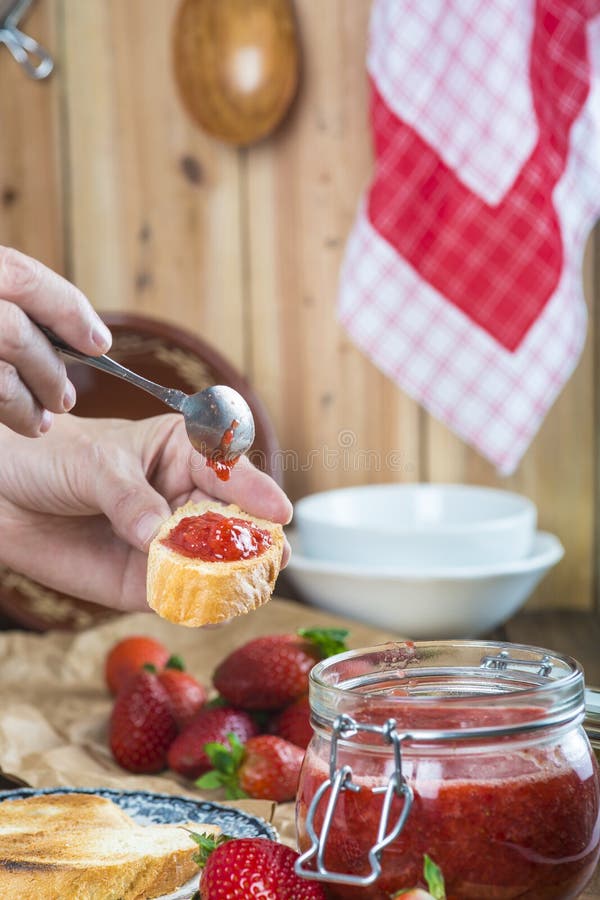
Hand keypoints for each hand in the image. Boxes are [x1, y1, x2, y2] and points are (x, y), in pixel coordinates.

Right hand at [0, 247, 111, 435]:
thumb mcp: (4, 304)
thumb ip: (27, 311)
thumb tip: (92, 341)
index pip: (21, 277)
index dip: (66, 310)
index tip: (99, 345)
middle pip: (11, 329)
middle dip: (48, 366)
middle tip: (66, 399)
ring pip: (2, 368)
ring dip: (35, 395)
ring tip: (48, 415)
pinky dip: (15, 411)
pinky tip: (29, 423)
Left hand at [0, 414, 291, 611]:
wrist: (4, 494)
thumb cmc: (54, 457)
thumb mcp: (94, 465)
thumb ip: (129, 498)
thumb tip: (158, 534)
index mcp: (184, 453)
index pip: (229, 470)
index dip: (257, 491)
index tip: (279, 511)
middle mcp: (187, 499)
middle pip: (234, 524)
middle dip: (255, 543)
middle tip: (274, 559)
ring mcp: (171, 543)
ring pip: (215, 566)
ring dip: (233, 580)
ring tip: (249, 591)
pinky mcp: (146, 581)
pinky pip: (181, 597)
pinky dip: (199, 608)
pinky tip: (213, 613)